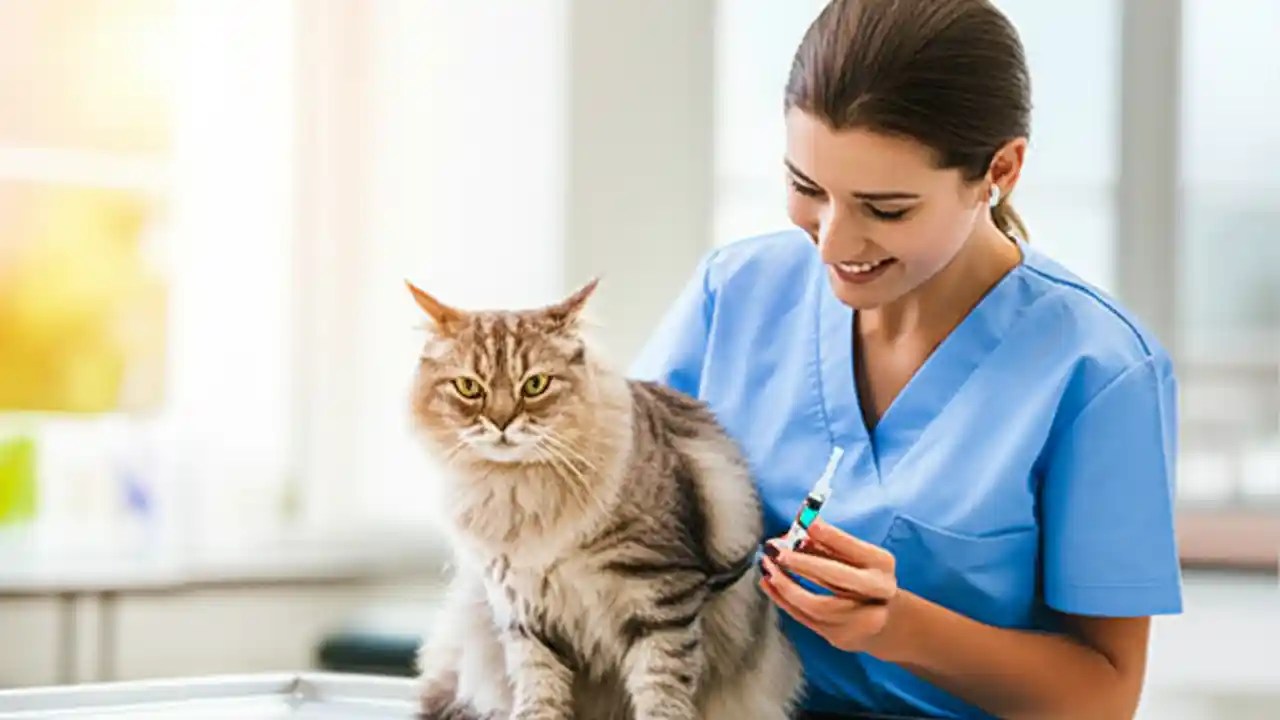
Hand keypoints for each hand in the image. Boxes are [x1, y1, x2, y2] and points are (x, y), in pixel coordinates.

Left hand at [759, 519, 899, 655]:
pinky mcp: (838, 636)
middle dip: (804, 564)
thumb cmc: (863, 576)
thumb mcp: (856, 556)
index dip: (830, 536)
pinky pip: (804, 618)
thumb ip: (829, 543)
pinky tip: (767, 583)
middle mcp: (876, 592)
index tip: (806, 522)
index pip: (854, 549)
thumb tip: (798, 528)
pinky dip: (782, 599)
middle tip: (778, 551)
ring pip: (816, 605)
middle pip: (837, 578)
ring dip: (786, 585)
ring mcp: (859, 619)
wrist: (883, 619)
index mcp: (881, 564)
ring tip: (768, 567)